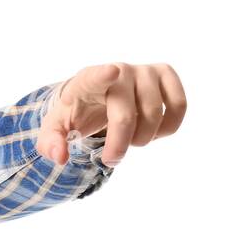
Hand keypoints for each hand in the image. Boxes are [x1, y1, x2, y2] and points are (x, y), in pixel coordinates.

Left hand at [35, 63, 185, 166]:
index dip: (104, 75)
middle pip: (127, 117)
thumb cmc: (79, 111)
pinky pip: (179, 106)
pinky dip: (167, 128)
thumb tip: (60, 157)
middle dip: (120, 146)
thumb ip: (50, 143)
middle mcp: (119, 70)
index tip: (112, 72)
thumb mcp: (58, 126)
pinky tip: (152, 130)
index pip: (96, 76)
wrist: (98, 94)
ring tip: (129, 137)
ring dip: (143, 139)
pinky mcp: (165, 73)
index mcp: (88, 80)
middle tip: (110, 159)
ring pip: (155, 116)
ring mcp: (144, 70)